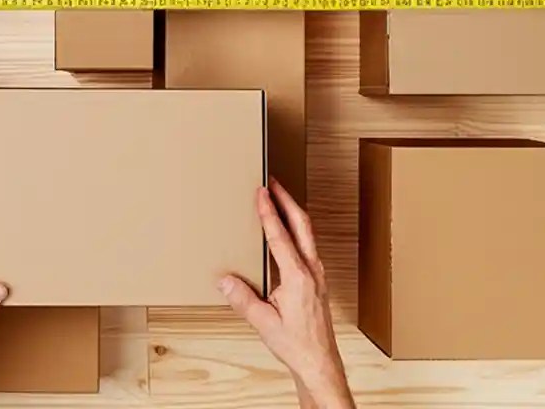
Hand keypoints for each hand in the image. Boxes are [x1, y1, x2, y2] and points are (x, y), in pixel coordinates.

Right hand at [219, 182, 353, 408]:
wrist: (319, 362)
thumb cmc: (296, 345)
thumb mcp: (263, 322)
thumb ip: (243, 299)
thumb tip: (225, 279)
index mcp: (297, 276)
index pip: (280, 236)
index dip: (269, 211)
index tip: (262, 191)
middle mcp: (311, 271)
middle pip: (302, 225)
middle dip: (287, 200)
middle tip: (274, 182)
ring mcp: (318, 275)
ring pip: (307, 234)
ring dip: (293, 213)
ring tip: (280, 199)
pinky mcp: (318, 281)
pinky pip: (308, 246)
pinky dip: (297, 230)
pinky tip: (288, 232)